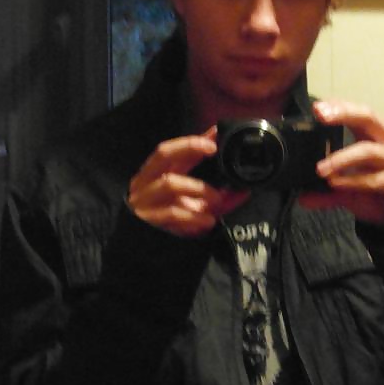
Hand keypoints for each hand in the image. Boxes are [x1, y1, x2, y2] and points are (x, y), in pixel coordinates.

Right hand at [128, 129, 248, 236]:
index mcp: (156, 174)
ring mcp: (146, 199)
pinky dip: (193, 216)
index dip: (192, 140)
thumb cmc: (168, 220)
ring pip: (169, 183)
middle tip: (212, 149)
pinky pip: (172, 212)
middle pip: (163, 154)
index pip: (173, 149)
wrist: (139, 249)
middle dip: (188, 146)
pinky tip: (207, 221)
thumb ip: (217, 197)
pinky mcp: (148, 220)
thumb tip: (244, 191)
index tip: (215, 135)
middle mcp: (147, 182)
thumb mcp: (193, 206)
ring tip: (217, 199)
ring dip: (198, 187)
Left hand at [298, 100, 383, 227]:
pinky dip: (354, 180)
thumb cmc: (382, 192)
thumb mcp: (349, 192)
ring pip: (368, 150)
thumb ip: (326, 192)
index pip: (358, 112)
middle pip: (368, 117)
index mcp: (376, 135)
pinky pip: (375, 178)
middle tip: (321, 115)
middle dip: (344, 113)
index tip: (317, 107)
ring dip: (341, 158)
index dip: (339, 106)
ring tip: (321, 169)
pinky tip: (337, 184)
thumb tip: (302, 197)